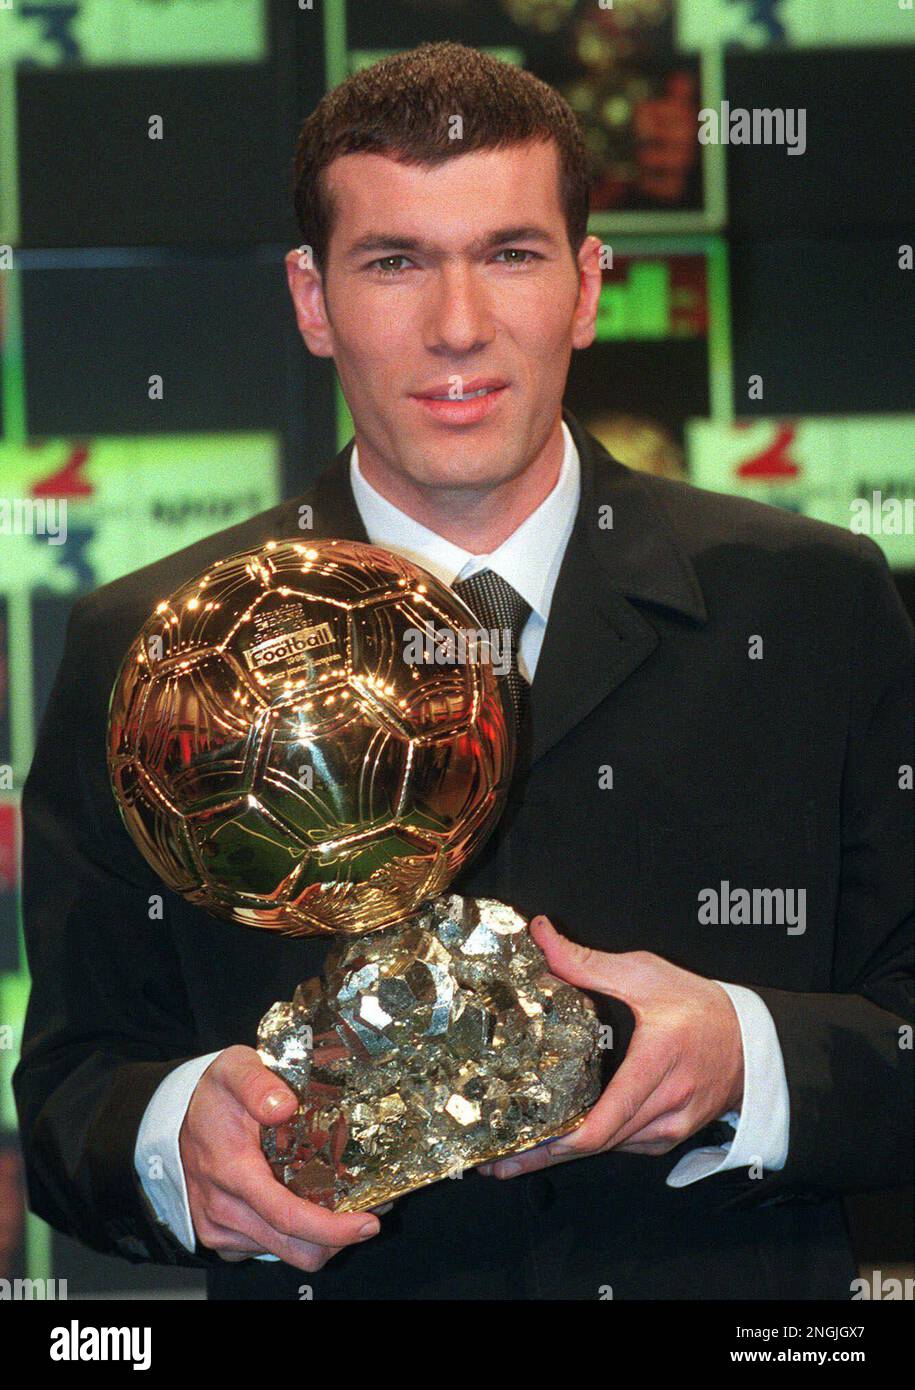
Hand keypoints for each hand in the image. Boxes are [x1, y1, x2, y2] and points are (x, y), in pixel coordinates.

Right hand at [179, 1045, 380, 1270]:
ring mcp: (220, 1228)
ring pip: (283, 1253)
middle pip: (293, 1248)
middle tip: (367, 1215)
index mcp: (233, 1171)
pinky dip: (292, 1236)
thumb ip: (257, 1083)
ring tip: (341, 1207)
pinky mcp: (220, 1236)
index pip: (286, 1215)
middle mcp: (225, 1209)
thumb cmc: (210, 1095)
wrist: (171, 1117)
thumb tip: (284, 1106)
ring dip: (317, 1238)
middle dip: (337, 1240)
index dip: (331, 1228)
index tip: (367, 1223)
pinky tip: (306, 1206)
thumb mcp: (233, 1068)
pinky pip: (265, 1249)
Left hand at [478, 916, 743, 1178]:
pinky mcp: (669, 1137)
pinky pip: (623, 1144)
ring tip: (514, 1153)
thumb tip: (540, 936)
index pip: (603, 1122)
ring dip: (562, 1153)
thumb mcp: (645, 973)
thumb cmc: (700, 1006)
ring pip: (608, 1149)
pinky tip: (558, 1140)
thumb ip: (587, 961)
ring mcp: (670, 1127)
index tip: (519, 1143)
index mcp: (656, 1064)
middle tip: (496, 1162)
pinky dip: (591, 1143)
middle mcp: (665, 1105)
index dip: (558, 1141)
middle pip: (595, 1144)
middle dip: (544, 1155)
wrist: (752, 1040)